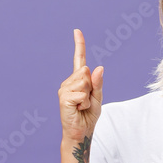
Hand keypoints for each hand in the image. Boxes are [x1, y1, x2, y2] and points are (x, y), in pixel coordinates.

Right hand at [58, 28, 103, 142]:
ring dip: (88, 97)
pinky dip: (84, 103)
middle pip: (86, 72)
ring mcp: (64, 89)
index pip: (79, 59)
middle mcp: (69, 82)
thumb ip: (98, 83)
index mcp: (78, 80)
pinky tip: (78, 109)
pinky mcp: (63, 98)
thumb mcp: (98, 97)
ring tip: (82, 106)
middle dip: (91, 87)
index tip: (77, 30)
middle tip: (86, 101)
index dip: (79, 44)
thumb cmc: (88, 115)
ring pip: (84, 82)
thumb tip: (99, 67)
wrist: (81, 132)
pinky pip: (81, 94)